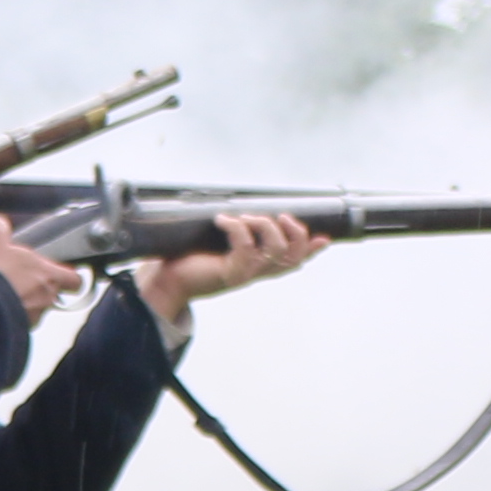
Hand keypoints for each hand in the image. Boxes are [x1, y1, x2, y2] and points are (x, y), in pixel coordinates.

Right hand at [0, 217, 76, 320]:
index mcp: (47, 275)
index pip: (74, 279)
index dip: (68, 275)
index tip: (60, 273)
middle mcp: (44, 300)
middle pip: (50, 295)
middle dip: (36, 289)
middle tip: (18, 280)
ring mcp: (29, 320)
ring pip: (32, 312)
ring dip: (18, 305)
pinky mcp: (12, 334)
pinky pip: (12, 325)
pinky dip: (3, 318)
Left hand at [137, 209, 322, 320]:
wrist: (166, 280)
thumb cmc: (191, 258)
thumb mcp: (217, 242)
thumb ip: (236, 231)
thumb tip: (246, 210)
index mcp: (258, 266)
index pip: (293, 261)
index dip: (311, 251)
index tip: (324, 238)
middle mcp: (256, 273)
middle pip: (293, 258)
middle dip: (296, 234)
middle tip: (281, 216)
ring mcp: (245, 275)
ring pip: (274, 252)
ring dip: (264, 226)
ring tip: (246, 216)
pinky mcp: (230, 274)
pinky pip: (245, 248)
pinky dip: (237, 227)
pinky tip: (223, 220)